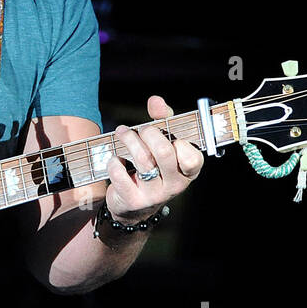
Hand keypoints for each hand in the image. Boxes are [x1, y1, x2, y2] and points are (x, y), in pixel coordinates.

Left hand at [104, 95, 203, 222]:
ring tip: (122, 132)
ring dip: (128, 139)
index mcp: (188, 171)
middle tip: (140, 129)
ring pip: (142, 160)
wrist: (134, 207)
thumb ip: (163, 120)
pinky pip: (120, 173)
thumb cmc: (153, 166)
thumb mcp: (163, 143)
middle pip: (164, 152)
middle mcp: (175, 185)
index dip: (179, 142)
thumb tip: (156, 101)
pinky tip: (116, 159)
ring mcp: (154, 195)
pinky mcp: (133, 200)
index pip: (192, 157)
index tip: (166, 134)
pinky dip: (114, 161)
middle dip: (148, 133)